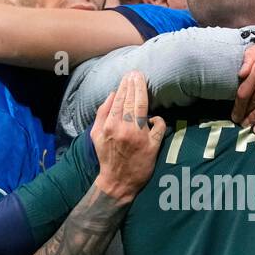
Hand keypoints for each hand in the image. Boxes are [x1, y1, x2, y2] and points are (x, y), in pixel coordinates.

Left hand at [91, 71, 166, 201]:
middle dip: (130, 84)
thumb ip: (157, 129)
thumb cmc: (140, 167)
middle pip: (126, 99)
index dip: (140, 87)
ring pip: (115, 103)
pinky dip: (107, 102)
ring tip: (125, 79)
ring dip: (120, 89)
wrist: (117, 182)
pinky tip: (112, 94)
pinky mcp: (97, 133)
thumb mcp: (155, 149)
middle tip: (133, 72)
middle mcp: (121, 126)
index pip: (140, 102)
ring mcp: (107, 128)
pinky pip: (102, 112)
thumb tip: (155, 116)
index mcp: (137, 130)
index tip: (140, 75)